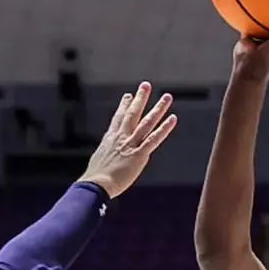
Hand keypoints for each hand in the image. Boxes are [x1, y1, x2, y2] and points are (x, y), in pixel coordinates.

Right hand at [78, 82, 177, 196]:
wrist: (97, 184)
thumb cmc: (96, 177)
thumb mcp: (100, 159)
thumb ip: (107, 153)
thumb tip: (108, 154)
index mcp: (110, 138)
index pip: (118, 117)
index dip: (124, 105)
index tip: (128, 95)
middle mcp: (121, 137)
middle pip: (132, 113)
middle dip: (140, 98)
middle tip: (146, 85)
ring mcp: (131, 144)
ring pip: (147, 122)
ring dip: (158, 108)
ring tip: (167, 97)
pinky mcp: (139, 155)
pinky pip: (154, 139)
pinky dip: (164, 128)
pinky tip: (172, 118)